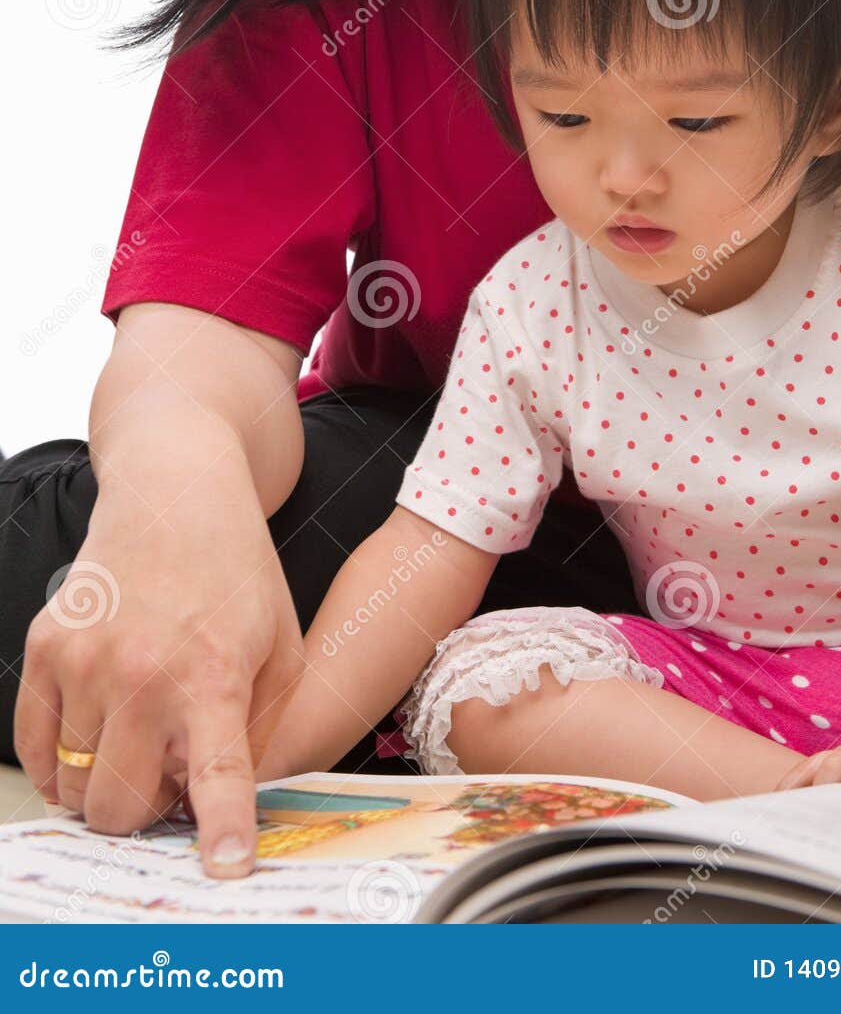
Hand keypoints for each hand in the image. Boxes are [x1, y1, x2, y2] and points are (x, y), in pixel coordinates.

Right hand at [14, 477, 303, 880]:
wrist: (176, 492)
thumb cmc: (239, 574)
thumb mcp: (281, 648)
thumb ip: (259, 732)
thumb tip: (216, 808)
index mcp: (214, 675)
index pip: (217, 775)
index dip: (221, 831)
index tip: (227, 872)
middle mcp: (143, 673)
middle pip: (120, 807)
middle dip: (143, 815)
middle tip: (167, 776)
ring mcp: (84, 661)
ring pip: (73, 787)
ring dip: (103, 784)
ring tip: (137, 738)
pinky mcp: (46, 647)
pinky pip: (35, 748)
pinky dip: (58, 765)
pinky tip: (93, 736)